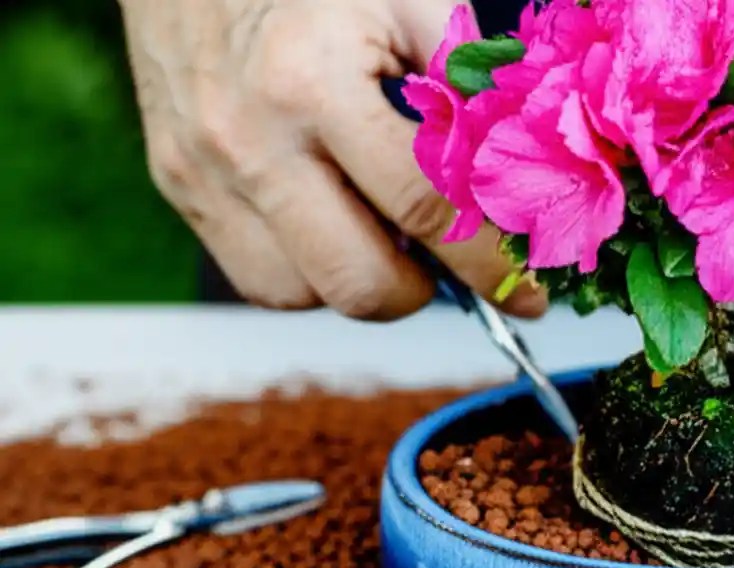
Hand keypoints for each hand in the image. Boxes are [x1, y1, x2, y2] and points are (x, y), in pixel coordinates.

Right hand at [119, 0, 544, 318]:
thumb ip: (467, 83)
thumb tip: (529, 167)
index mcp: (314, 83)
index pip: (423, 209)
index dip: (488, 263)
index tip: (525, 291)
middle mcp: (252, 141)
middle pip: (357, 281)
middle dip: (426, 292)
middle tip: (451, 265)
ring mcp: (204, 172)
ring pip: (302, 295)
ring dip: (362, 282)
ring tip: (387, 234)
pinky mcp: (180, 187)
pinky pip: (257, 277)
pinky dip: (310, 274)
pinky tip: (336, 227)